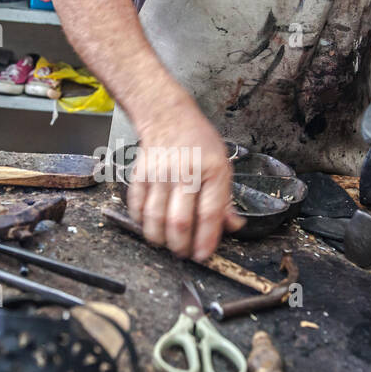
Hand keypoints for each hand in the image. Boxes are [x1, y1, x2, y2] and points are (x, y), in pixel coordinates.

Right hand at [128, 102, 244, 260]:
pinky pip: (137, 207)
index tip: (203, 255)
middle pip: (179, 221)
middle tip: (184, 253)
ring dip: (160, 239)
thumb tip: (232, 227)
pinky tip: (152, 225)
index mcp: (212, 171)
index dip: (206, 240)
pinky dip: (143, 222)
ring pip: (155, 218)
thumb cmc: (198, 141)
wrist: (168, 116)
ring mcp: (160, 173)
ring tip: (168, 243)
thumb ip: (225, 199)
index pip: (209, 214)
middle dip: (181, 246)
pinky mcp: (140, 175)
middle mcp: (185, 172)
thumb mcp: (222, 165)